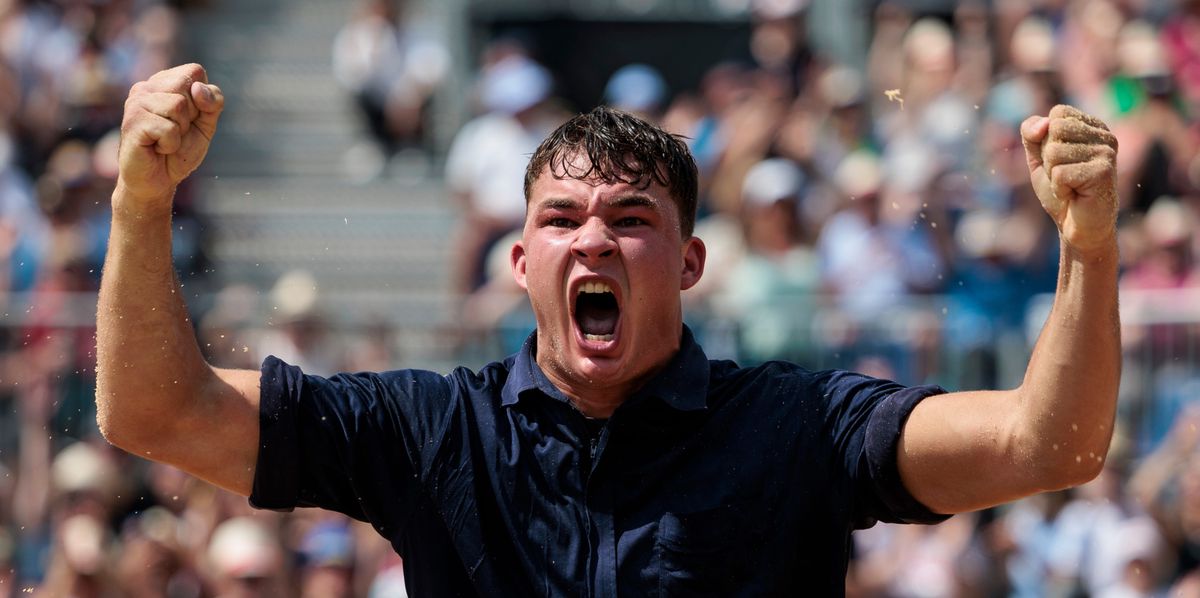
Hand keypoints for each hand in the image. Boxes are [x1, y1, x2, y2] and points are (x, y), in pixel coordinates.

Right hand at [117, 63, 223, 206]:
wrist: (157, 181)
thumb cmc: (179, 151)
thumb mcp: (206, 124)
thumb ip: (213, 102)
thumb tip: (199, 88)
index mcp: (163, 83)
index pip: (195, 72)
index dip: (202, 98)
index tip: (190, 118)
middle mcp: (146, 87)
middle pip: (187, 84)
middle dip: (191, 114)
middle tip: (177, 131)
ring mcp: (136, 102)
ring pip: (178, 105)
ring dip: (180, 131)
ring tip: (165, 140)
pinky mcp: (132, 122)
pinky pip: (168, 128)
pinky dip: (170, 144)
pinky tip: (156, 148)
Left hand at [1021, 105, 1117, 252]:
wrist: (1077, 227)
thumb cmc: (1061, 190)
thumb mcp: (1039, 157)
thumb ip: (1032, 133)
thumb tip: (1044, 123)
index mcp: (1093, 126)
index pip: (1057, 113)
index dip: (1046, 140)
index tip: (1060, 160)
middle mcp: (1105, 136)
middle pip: (1054, 129)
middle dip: (1049, 158)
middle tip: (1065, 175)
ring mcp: (1107, 153)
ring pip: (1054, 153)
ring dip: (1054, 176)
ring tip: (1071, 186)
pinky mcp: (1103, 173)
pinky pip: (1060, 174)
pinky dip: (1059, 189)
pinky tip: (1074, 195)